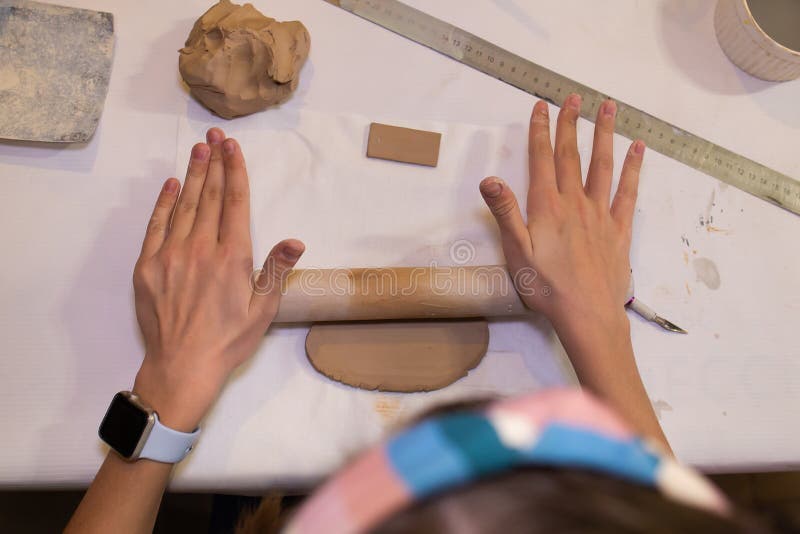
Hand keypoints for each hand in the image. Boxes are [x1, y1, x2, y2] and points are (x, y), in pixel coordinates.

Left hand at [131, 128, 303, 431]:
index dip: (234, 171)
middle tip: (215, 136)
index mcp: (232, 258)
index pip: (234, 203)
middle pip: (208, 197)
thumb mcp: (264, 310)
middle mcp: (200, 249)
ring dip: (192, 176)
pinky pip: (156, 226)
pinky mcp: (147, 267)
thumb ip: (276, 271)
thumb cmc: (229, 340)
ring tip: (198, 149)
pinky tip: (171, 185)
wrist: (182, 366)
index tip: (232, 147)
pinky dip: (164, 203)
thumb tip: (295, 241)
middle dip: (213, 163)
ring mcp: (170, 255)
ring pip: (183, 206)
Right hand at [480, 94, 642, 330]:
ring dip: (604, 134)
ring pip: (602, 165)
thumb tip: (490, 179)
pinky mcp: (619, 229)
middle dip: (570, 124)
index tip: (541, 106)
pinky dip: (633, 168)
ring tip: (608, 108)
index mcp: (547, 207)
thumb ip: (505, 213)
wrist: (588, 314)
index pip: (541, 159)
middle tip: (572, 97)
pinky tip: (638, 150)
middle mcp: (575, 203)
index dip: (540, 131)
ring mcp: (600, 214)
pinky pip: (628, 192)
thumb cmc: (547, 287)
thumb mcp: (516, 252)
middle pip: (572, 155)